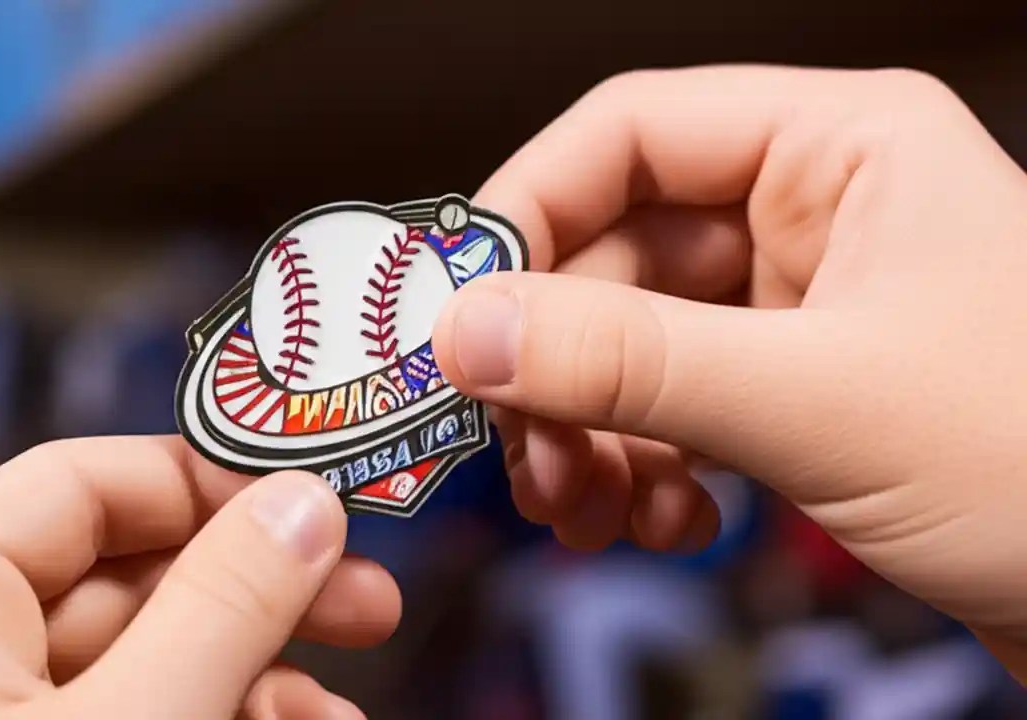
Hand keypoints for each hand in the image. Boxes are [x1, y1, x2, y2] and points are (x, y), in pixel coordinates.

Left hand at [0, 437, 398, 718]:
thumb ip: (224, 605)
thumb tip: (304, 505)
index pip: (80, 485)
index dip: (204, 478)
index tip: (314, 497)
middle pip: (135, 574)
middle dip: (259, 587)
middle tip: (367, 595)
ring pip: (160, 658)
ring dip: (265, 676)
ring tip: (345, 711)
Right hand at [431, 66, 1026, 677]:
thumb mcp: (821, 401)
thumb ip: (632, 360)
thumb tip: (477, 332)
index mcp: (841, 148)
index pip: (628, 133)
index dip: (527, 212)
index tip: (458, 306)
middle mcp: (817, 213)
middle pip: (616, 255)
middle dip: (556, 361)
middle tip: (514, 439)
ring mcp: (806, 307)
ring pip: (634, 343)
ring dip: (589, 428)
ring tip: (582, 503)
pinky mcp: (801, 391)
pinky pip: (675, 406)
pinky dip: (642, 466)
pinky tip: (658, 519)